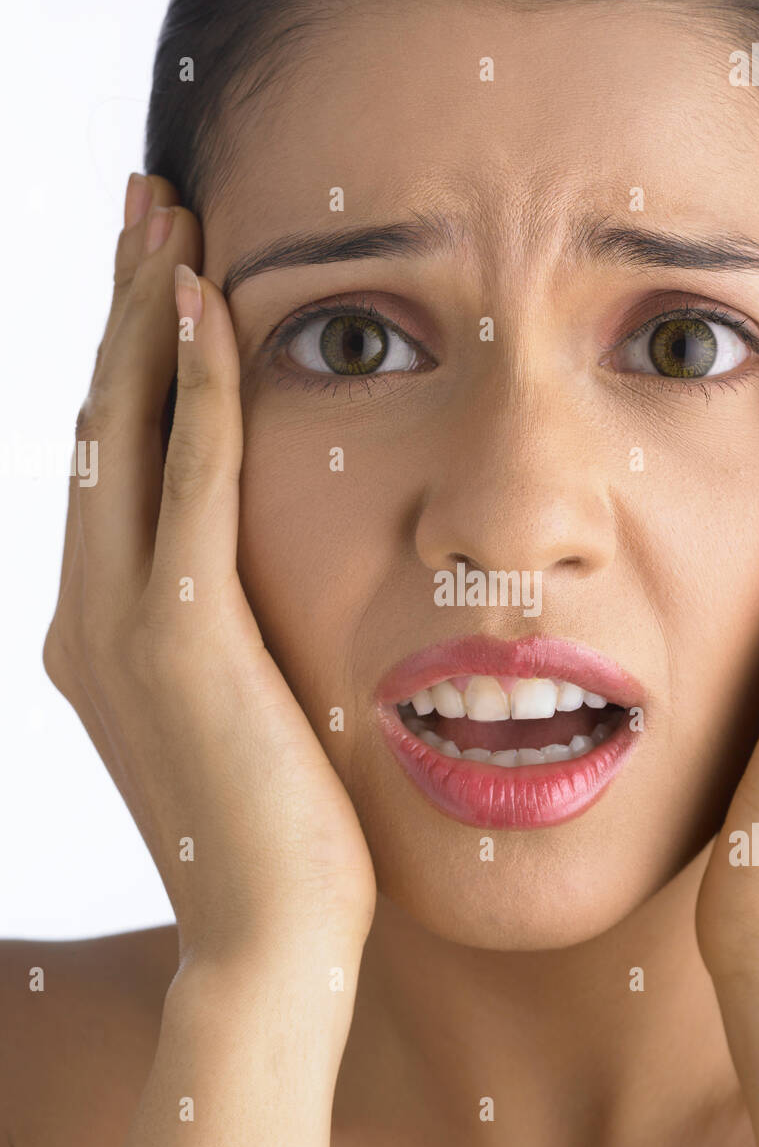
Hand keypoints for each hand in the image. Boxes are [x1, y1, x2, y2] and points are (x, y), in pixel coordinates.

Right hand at [44, 174, 375, 968]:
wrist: (272, 943)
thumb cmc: (283, 838)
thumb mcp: (244, 715)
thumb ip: (231, 639)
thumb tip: (262, 587)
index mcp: (104, 631)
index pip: (112, 466)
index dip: (126, 360)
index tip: (156, 274)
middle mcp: (87, 614)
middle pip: (99, 424)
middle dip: (120, 306)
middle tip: (145, 202)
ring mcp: (121, 624)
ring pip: (124, 432)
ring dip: (144, 315)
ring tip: (164, 216)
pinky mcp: (182, 639)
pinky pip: (189, 482)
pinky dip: (195, 387)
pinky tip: (204, 303)